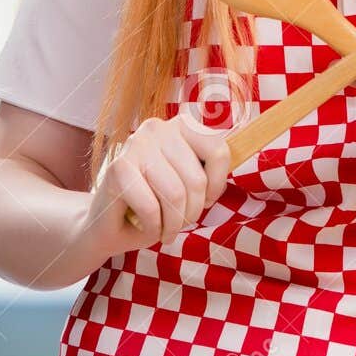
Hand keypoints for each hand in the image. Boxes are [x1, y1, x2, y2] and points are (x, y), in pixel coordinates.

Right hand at [73, 111, 231, 258]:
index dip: (217, 186)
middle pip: (197, 179)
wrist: (105, 227)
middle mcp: (156, 128)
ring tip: (165, 229)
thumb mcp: (187, 185)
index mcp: (180, 127)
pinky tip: (145, 226)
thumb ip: (209, 170)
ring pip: (175, 195)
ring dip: (173, 223)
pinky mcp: (117, 169)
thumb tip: (249, 148)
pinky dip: (153, 227)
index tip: (205, 202)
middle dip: (192, 212)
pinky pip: (152, 207)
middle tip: (179, 223)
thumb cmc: (152, 206)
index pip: (219, 150)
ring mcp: (134, 145)